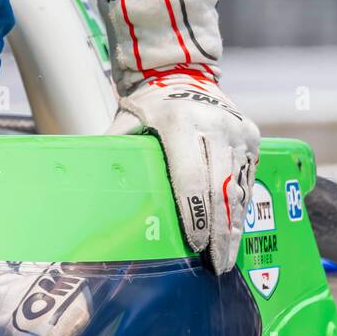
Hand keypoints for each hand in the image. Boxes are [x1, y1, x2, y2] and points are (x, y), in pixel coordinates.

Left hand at [98, 0, 258, 274]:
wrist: (180, 70)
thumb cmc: (147, 104)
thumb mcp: (126, 121)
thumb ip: (114, 150)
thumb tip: (84, 181)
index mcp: (180, 122)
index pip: (191, 178)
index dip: (194, 216)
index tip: (195, 246)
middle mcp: (214, 124)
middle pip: (221, 191)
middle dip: (221, 234)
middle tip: (219, 265)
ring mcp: (237, 130)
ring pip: (239, 188)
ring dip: (234, 225)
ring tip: (227, 256)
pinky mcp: (251, 134)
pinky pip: (249, 178)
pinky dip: (241, 206)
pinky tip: (233, 228)